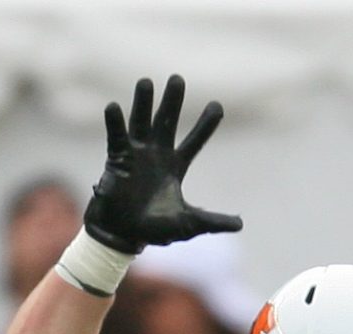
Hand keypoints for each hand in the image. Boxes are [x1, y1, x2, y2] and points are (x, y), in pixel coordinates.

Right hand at [84, 75, 241, 253]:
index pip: (194, 141)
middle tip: (177, 79)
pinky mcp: (117, 159)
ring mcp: (136, 154)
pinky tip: (113, 106)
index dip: (205, 124)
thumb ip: (211, 221)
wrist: (123, 235)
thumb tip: (239, 224)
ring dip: (142, 103)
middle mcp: (156, 154)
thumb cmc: (154, 229)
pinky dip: (114, 122)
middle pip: (166, 122)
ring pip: (141, 122)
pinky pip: (116, 137)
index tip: (218, 105)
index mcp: (175, 166)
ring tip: (146, 81)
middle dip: (172, 102)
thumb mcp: (188, 224)